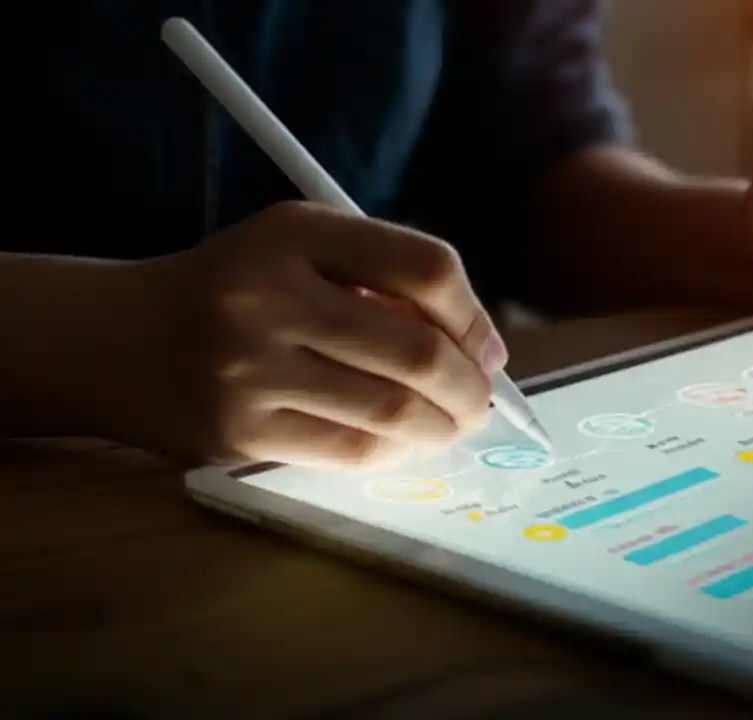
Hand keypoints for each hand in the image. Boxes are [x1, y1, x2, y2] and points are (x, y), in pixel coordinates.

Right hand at [131, 201, 505, 467]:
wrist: (116, 337)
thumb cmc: (234, 288)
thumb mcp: (299, 248)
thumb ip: (382, 276)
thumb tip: (480, 347)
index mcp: (295, 234)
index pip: (424, 267)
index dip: (473, 315)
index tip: (486, 348)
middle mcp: (270, 297)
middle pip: (417, 352)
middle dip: (471, 388)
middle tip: (482, 402)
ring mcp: (250, 371)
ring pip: (391, 412)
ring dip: (443, 426)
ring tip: (454, 425)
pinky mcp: (238, 434)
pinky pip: (350, 451)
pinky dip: (396, 450)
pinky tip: (406, 442)